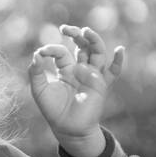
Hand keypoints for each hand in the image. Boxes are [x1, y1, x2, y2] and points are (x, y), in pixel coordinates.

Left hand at [27, 25, 124, 139]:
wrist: (68, 128)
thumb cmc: (53, 110)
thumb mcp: (39, 90)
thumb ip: (35, 72)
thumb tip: (36, 54)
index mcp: (66, 68)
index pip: (61, 52)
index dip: (52, 49)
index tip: (42, 52)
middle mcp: (81, 69)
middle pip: (83, 46)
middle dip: (76, 34)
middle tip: (66, 28)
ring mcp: (92, 75)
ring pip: (97, 53)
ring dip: (94, 40)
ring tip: (86, 31)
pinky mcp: (101, 85)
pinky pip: (113, 72)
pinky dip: (119, 61)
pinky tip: (120, 49)